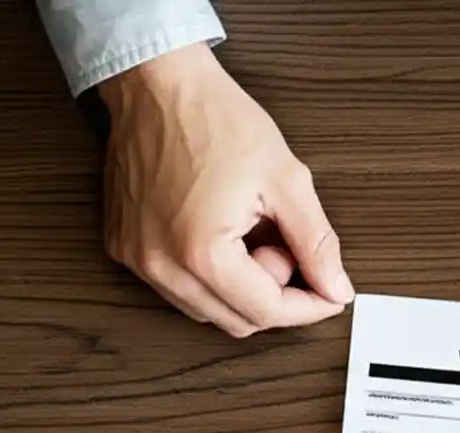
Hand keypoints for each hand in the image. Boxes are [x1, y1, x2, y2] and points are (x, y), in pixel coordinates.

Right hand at [99, 43, 352, 337]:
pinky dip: (208, 276)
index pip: (267, 312)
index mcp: (201, 252)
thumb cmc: (216, 119)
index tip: (330, 293)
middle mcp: (160, 264)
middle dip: (274, 295)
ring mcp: (136, 258)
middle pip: (236, 321)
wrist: (159, 83)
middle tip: (284, 244)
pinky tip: (221, 232)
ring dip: (241, 288)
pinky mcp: (123, 247)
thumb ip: (317, 243)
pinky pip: (176, 287)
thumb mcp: (287, 180)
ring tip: (251, 232)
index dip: (308, 307)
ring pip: (206, 310)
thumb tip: (336, 288)